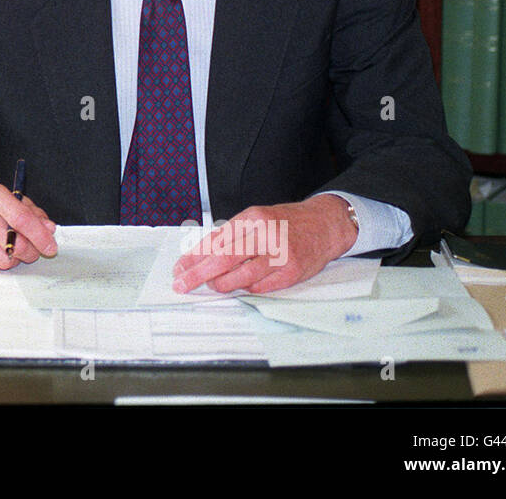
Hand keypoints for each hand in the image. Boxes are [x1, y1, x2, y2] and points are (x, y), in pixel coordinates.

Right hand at [0, 182, 57, 271]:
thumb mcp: (7, 201)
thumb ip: (32, 213)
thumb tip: (49, 229)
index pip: (22, 219)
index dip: (41, 236)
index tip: (51, 246)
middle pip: (16, 244)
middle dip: (31, 252)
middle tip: (31, 251)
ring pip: (5, 260)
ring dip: (13, 259)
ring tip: (7, 249)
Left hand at [171, 194, 357, 294]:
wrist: (326, 224)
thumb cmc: (287, 222)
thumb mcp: (257, 218)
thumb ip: (232, 235)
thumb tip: (201, 256)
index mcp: (253, 217)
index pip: (215, 240)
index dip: (194, 257)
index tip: (179, 268)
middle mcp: (266, 234)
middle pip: (223, 259)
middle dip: (198, 274)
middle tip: (182, 284)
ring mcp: (281, 255)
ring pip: (241, 276)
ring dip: (222, 284)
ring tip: (213, 285)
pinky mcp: (293, 272)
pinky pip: (262, 287)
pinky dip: (247, 288)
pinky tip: (241, 286)